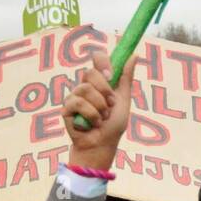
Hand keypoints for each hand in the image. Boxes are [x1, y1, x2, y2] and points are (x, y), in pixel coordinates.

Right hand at [64, 49, 134, 171]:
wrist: (102, 145)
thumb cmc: (113, 125)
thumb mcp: (123, 100)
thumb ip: (126, 78)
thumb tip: (134, 55)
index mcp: (100, 81)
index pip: (97, 59)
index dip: (102, 62)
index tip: (110, 74)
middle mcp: (85, 86)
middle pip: (90, 72)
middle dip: (105, 91)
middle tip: (110, 104)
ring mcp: (74, 96)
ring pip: (85, 88)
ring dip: (99, 107)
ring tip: (102, 118)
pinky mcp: (66, 108)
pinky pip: (78, 103)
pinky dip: (90, 115)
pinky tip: (92, 124)